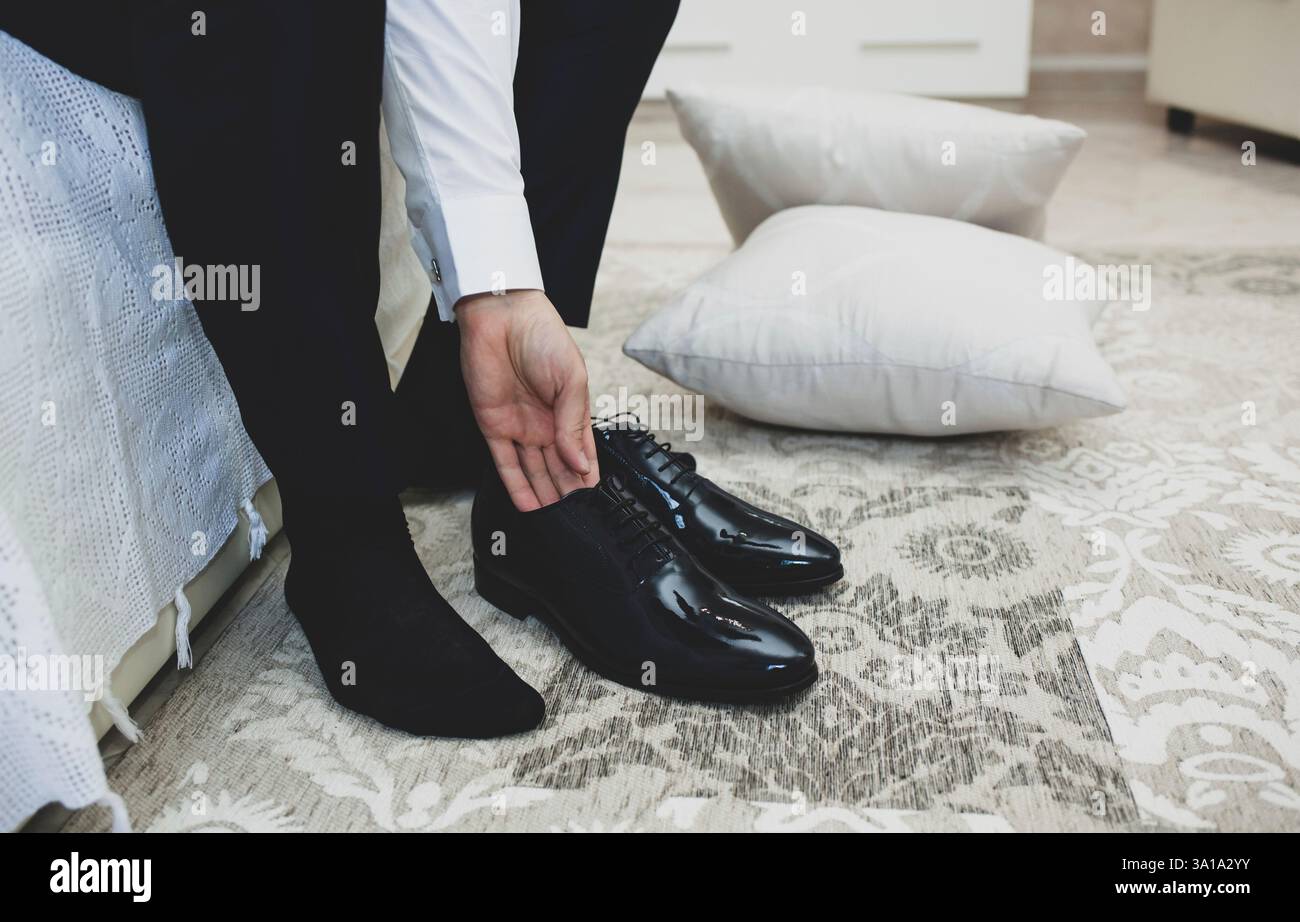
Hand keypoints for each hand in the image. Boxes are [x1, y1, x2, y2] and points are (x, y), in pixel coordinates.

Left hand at [456, 290, 598, 510]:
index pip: (581, 455)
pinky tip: (530, 507)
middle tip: (578, 520)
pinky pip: (505, 464)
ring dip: (545, 496)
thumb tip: (580, 465)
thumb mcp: (572, 380)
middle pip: (558, 469)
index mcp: (569, 413)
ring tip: (557, 522)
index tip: (598, 503)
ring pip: (533, 472)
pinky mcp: (493, 428)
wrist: (502, 318)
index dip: (588, 478)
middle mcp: (546, 425)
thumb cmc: (543, 338)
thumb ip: (574, 424)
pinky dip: (516, 487)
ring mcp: (520, 428)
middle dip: (567, 494)